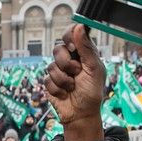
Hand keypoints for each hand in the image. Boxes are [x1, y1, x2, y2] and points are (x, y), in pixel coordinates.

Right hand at [44, 25, 104, 140]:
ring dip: (64, 79)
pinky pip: (47, 79)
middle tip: (76, 72)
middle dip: (67, 63)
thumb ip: (86, 48)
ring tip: (72, 86)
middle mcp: (70, 59)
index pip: (72, 33)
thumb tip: (79, 26)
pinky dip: (58, 88)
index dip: (70, 37)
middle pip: (58, 48)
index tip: (73, 46)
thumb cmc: (91, 93)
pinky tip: (65, 93)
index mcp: (83, 53)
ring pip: (52, 65)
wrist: (81, 114)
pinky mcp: (50, 82)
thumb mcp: (93, 68)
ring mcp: (58, 70)